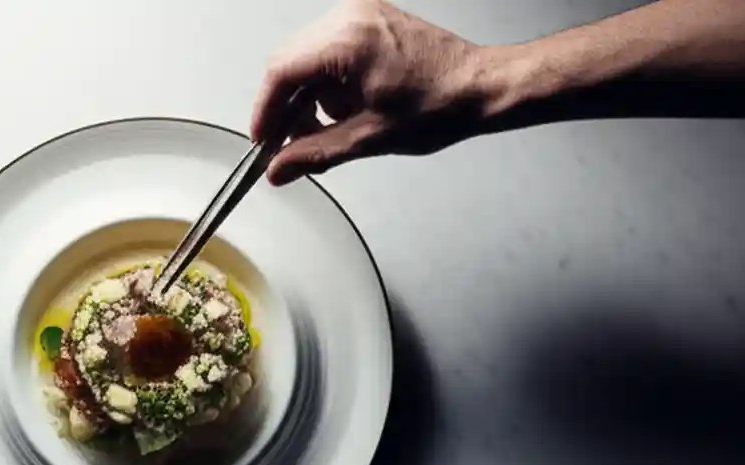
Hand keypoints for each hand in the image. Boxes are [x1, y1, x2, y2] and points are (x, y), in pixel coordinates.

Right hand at [252, 0, 489, 184]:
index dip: (265, 111)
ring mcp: (361, 15)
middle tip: (289, 144)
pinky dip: (328, 82)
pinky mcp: (370, 20)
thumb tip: (278, 169)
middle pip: (290, 62)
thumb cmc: (440, 105)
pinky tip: (343, 109)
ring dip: (308, 96)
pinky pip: (329, 50)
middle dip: (286, 107)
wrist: (481, 87)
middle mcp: (350, 17)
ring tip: (327, 129)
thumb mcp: (369, 138)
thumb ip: (315, 153)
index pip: (282, 72)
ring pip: (308, 58)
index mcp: (348, 41)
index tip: (262, 140)